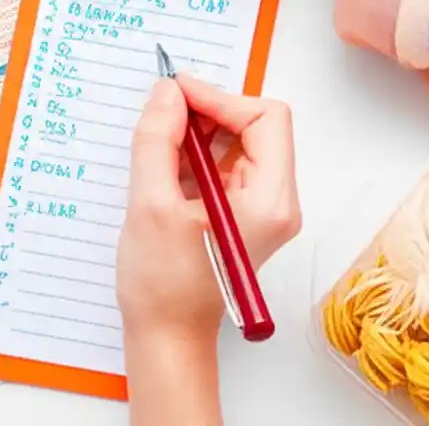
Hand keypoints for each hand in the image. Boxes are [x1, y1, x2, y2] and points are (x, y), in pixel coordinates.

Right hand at [117, 74, 300, 341]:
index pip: (265, 118)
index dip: (220, 98)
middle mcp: (276, 201)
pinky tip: (163, 165)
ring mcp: (261, 208)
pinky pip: (224, 165)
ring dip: (198, 133)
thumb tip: (166, 92)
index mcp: (271, 200)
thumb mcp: (152, 206)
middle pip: (255, 126)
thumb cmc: (164, 286)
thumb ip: (158, 141)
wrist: (166, 336)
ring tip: (158, 143)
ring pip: (237, 143)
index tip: (176, 94)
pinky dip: (195, 155)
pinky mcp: (240, 213)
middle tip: (163, 113)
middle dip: (208, 112)